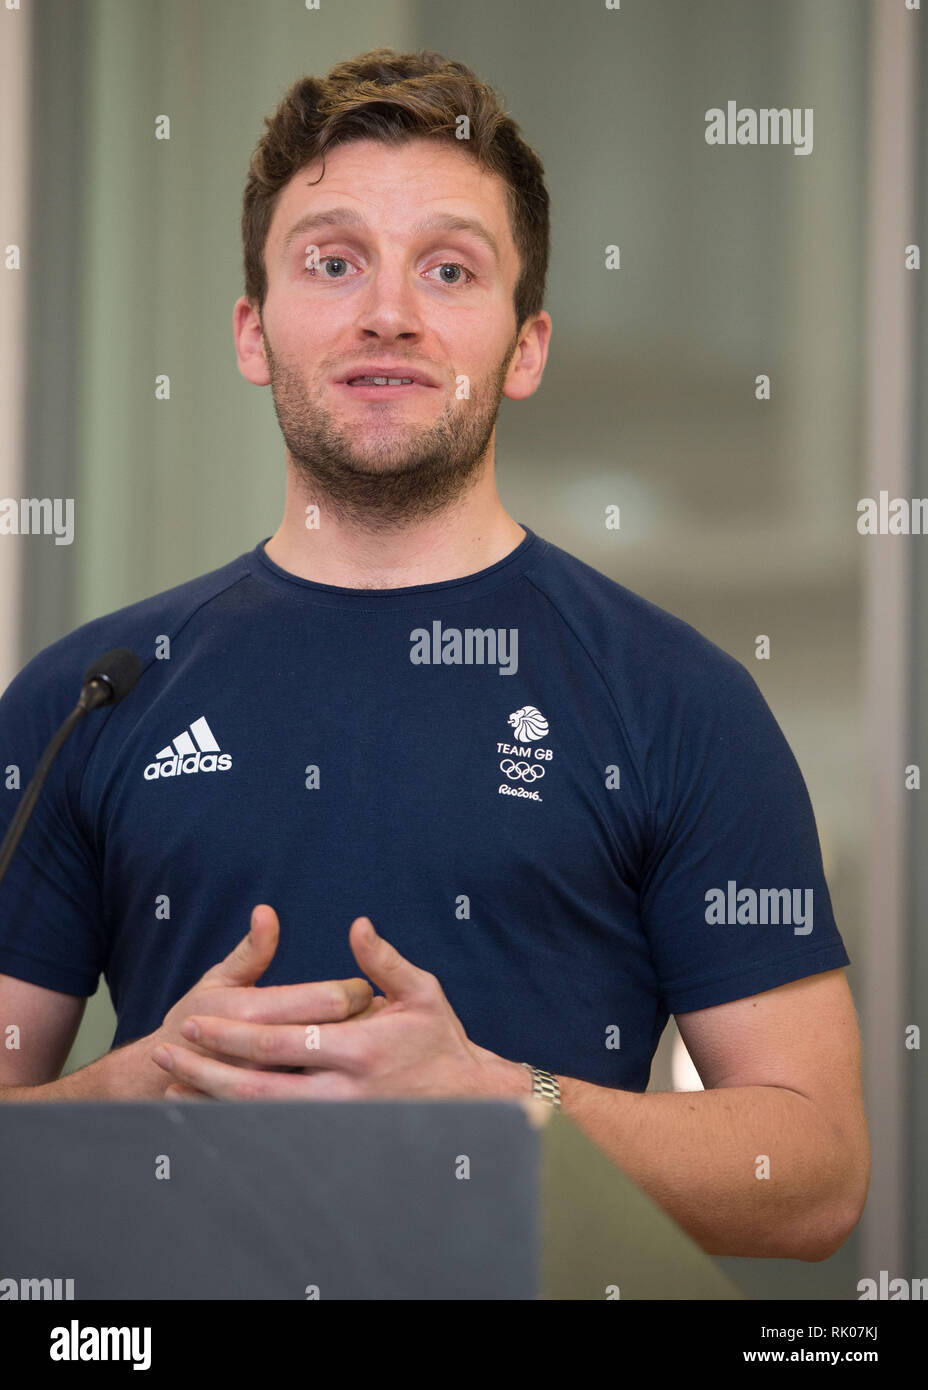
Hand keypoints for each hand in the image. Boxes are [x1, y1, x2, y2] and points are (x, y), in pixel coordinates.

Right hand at [151, 904, 376, 1098]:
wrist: (158, 1076)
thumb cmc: (194, 1018)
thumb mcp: (219, 978)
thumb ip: (252, 949)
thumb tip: (267, 911)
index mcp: (255, 1010)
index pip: (331, 999)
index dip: (357, 990)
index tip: (363, 988)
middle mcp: (264, 1049)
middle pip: (339, 1031)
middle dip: (363, 1019)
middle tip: (374, 1010)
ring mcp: (269, 1082)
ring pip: (334, 1066)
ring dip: (353, 1050)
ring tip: (363, 1039)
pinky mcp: (272, 1106)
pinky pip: (318, 1094)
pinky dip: (338, 1080)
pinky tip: (345, 1071)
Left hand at [152, 914, 526, 1100]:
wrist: (470, 1101)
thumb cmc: (441, 1041)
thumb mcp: (421, 992)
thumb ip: (384, 961)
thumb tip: (357, 925)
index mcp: (360, 1047)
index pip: (280, 1042)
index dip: (231, 1034)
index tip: (193, 1022)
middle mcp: (345, 1089)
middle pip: (259, 1085)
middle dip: (206, 1070)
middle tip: (166, 1054)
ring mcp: (339, 1120)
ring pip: (262, 1118)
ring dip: (213, 1103)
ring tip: (171, 1090)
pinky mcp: (338, 1136)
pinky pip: (278, 1134)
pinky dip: (238, 1125)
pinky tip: (209, 1116)